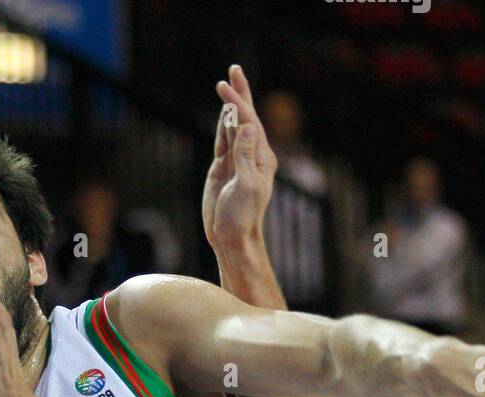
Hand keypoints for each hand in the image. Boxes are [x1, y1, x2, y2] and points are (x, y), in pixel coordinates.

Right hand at [202, 64, 276, 253]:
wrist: (232, 238)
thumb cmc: (242, 217)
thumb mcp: (245, 186)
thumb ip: (246, 156)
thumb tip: (248, 126)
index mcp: (261, 157)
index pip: (249, 123)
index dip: (237, 104)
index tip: (223, 88)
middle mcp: (252, 155)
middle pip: (246, 118)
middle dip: (240, 94)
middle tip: (234, 69)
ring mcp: (237, 161)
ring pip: (234, 127)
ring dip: (231, 106)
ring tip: (227, 87)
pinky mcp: (223, 169)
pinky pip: (223, 141)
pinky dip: (222, 125)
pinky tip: (223, 114)